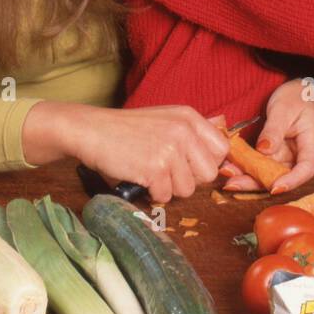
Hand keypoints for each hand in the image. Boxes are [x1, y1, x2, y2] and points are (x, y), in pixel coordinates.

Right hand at [25, 101, 228, 204]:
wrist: (92, 131)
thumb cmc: (126, 131)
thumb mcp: (165, 121)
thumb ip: (191, 135)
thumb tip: (219, 159)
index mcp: (189, 117)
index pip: (221, 150)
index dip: (206, 163)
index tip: (189, 166)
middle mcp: (184, 131)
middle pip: (208, 174)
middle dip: (188, 180)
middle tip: (165, 172)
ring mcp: (171, 149)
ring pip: (187, 189)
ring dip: (168, 188)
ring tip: (149, 171)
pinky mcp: (155, 168)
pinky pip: (164, 196)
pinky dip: (150, 193)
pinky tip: (138, 176)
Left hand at [220, 80, 313, 195]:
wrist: (300, 88)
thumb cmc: (298, 96)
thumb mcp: (284, 109)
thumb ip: (274, 130)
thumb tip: (264, 150)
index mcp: (312, 144)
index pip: (306, 169)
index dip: (291, 182)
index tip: (274, 188)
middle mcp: (299, 155)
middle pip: (281, 176)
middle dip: (257, 183)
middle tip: (233, 184)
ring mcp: (286, 155)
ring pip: (267, 172)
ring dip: (246, 176)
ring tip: (225, 175)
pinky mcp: (274, 153)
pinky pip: (260, 163)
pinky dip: (244, 166)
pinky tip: (229, 166)